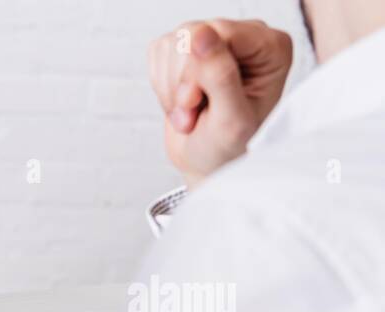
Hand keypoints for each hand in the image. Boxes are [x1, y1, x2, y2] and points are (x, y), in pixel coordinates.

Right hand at [148, 20, 292, 187]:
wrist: (207, 162)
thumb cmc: (227, 148)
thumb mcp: (230, 119)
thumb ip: (221, 76)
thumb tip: (202, 34)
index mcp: (270, 48)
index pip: (219, 32)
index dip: (198, 68)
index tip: (196, 101)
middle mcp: (245, 38)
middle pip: (194, 34)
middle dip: (183, 81)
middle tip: (193, 112)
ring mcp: (214, 42)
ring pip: (173, 42)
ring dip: (171, 86)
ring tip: (188, 112)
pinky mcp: (187, 50)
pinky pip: (159, 51)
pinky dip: (161, 83)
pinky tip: (179, 102)